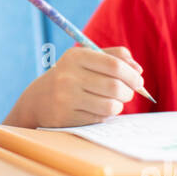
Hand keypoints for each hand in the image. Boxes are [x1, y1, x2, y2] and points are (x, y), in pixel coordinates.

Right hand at [5, 46, 144, 128]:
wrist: (38, 100)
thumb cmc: (70, 77)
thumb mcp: (86, 59)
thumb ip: (114, 57)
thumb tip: (138, 70)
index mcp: (75, 56)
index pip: (114, 64)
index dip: (132, 75)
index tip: (138, 81)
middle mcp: (68, 76)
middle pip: (115, 86)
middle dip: (128, 92)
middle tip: (128, 93)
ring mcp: (66, 98)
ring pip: (110, 106)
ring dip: (118, 106)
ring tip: (113, 102)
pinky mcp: (66, 117)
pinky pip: (99, 119)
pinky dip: (105, 115)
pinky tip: (97, 110)